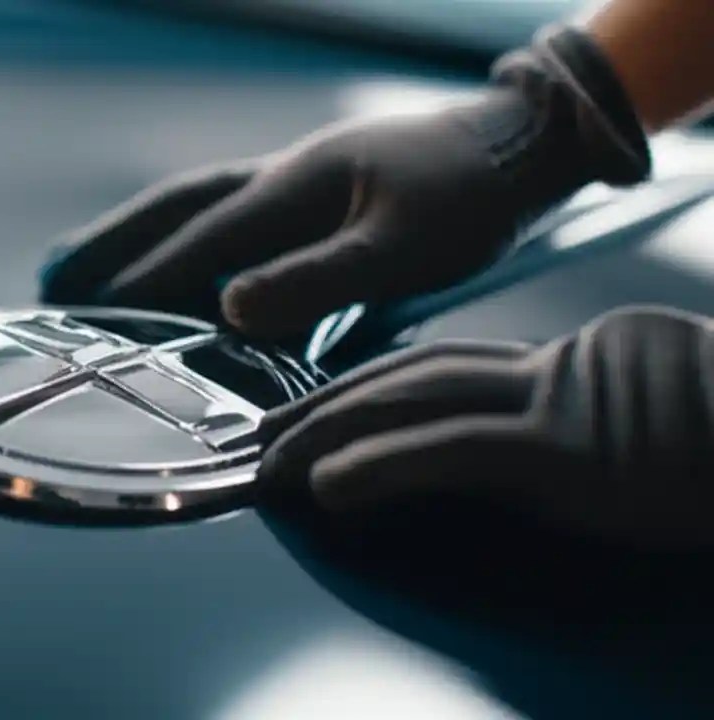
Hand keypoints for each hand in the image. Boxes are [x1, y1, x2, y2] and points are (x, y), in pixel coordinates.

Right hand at [40, 26, 649, 339]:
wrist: (514, 147)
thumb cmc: (465, 196)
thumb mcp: (402, 246)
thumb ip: (318, 279)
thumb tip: (232, 310)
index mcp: (290, 189)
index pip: (198, 243)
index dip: (139, 281)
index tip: (82, 316)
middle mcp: (276, 181)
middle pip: (173, 211)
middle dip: (110, 246)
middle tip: (50, 283)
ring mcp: (292, 186)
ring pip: (194, 213)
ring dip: (137, 241)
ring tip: (85, 274)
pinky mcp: (313, 201)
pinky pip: (231, 227)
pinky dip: (191, 252)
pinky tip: (187, 284)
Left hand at [255, 306, 713, 549]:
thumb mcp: (639, 425)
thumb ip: (571, 429)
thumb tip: (515, 454)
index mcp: (562, 365)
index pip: (443, 371)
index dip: (368, 388)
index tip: (314, 409)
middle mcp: (546, 371)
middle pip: (410, 375)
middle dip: (329, 401)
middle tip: (264, 431)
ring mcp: (555, 403)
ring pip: (414, 401)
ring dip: (331, 427)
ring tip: (271, 457)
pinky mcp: (564, 448)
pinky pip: (451, 450)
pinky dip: (380, 463)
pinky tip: (326, 481)